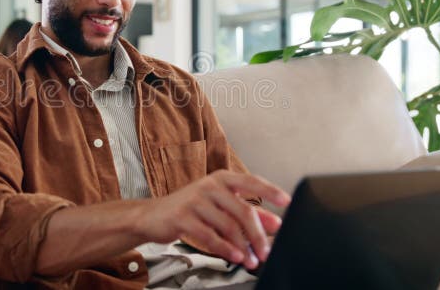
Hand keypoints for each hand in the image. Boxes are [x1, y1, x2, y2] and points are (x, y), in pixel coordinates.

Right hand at [135, 170, 289, 269]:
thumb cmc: (190, 209)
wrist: (152, 215)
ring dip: (243, 246)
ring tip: (251, 259)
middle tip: (267, 251)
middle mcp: (209, 186)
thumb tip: (274, 222)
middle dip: (258, 234)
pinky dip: (225, 249)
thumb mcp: (219, 206)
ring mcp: (195, 200)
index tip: (286, 202)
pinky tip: (235, 256)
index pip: (251, 181)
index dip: (270, 191)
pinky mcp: (182, 217)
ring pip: (228, 226)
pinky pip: (210, 236)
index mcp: (221, 179)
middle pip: (243, 210)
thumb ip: (246, 212)